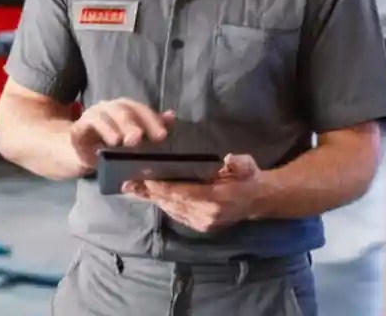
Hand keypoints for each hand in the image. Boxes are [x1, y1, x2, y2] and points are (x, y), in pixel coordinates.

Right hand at [69, 98, 174, 171]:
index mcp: (126, 108)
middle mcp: (110, 107)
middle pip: (125, 110)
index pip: (141, 109)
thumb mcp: (134, 139)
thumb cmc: (111, 145)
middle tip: (141, 137)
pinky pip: (91, 123)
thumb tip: (171, 116)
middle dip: (135, 123)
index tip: (162, 136)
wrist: (82, 153)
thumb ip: (152, 127)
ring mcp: (94, 114)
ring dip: (118, 127)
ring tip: (127, 142)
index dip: (152, 121)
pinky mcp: (79, 127)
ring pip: (107, 114)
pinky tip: (112, 141)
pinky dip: (103, 130)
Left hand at [122, 154, 262, 233]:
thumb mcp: (248, 166)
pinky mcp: (199, 226)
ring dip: (152, 199)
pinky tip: (150, 196)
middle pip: (173, 203)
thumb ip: (239, 163)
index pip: (185, 193)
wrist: (256, 200)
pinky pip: (176, 214)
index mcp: (217, 199)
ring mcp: (202, 223)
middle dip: (150, 193)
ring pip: (172, 210)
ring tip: (133, 188)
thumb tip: (228, 159)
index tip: (146, 179)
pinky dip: (163, 204)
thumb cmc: (248, 178)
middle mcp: (207, 215)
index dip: (164, 187)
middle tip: (129, 183)